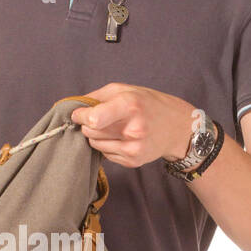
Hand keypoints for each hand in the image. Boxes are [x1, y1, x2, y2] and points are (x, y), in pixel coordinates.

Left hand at [69, 84, 196, 167]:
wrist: (178, 128)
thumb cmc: (149, 104)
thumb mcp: (125, 90)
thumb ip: (96, 96)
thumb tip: (73, 107)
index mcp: (130, 106)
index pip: (93, 119)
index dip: (80, 116)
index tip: (79, 114)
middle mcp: (133, 129)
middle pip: (90, 132)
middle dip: (88, 124)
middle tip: (98, 119)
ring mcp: (133, 148)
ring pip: (95, 144)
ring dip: (97, 136)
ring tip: (112, 128)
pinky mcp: (133, 161)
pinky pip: (106, 154)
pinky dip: (108, 146)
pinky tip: (121, 138)